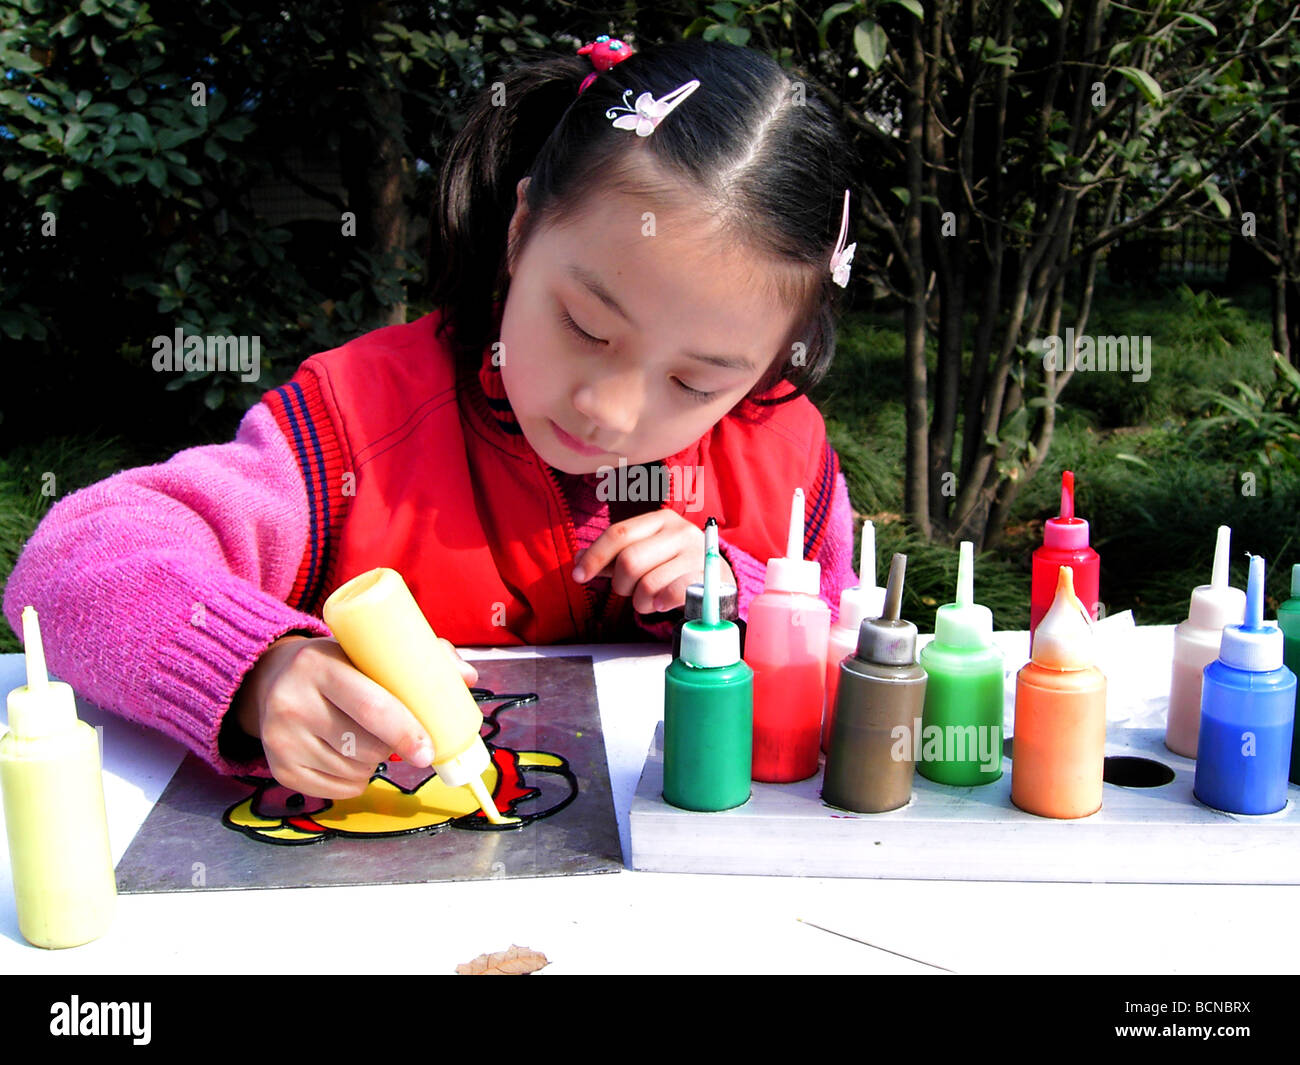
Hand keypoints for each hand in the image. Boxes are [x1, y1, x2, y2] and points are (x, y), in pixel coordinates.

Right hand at [230, 634, 478, 798]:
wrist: (272, 678)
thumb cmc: (338, 664)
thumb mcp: (367, 650)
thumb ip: (420, 657)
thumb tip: (468, 678)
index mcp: (320, 664)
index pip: (371, 706)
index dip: (406, 732)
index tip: (429, 751)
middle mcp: (293, 701)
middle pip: (365, 745)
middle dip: (394, 748)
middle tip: (401, 736)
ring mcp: (280, 738)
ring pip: (353, 770)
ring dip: (376, 763)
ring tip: (369, 739)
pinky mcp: (279, 768)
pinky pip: (336, 791)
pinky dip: (355, 781)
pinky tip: (350, 757)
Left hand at [571, 511, 735, 613]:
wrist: (720, 581)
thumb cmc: (674, 567)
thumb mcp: (645, 554)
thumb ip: (612, 558)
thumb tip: (576, 561)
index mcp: (660, 520)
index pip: (619, 533)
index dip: (594, 556)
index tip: (578, 576)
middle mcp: (680, 531)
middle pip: (630, 560)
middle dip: (621, 584)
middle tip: (629, 592)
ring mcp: (696, 554)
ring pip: (647, 583)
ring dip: (640, 602)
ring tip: (648, 601)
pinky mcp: (707, 579)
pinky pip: (671, 595)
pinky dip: (659, 604)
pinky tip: (661, 605)